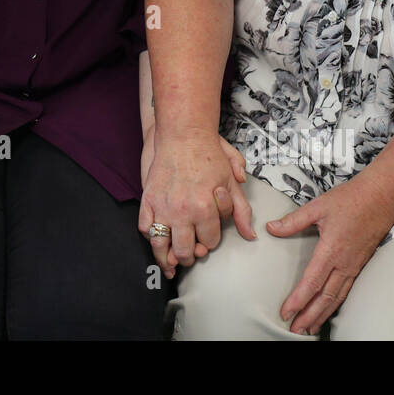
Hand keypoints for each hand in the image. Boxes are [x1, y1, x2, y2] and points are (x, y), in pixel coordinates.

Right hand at [139, 128, 252, 279]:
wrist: (183, 134)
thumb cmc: (208, 155)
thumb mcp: (231, 182)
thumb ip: (240, 211)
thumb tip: (249, 234)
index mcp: (204, 208)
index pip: (209, 241)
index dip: (211, 241)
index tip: (209, 237)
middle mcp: (182, 211)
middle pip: (185, 251)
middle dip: (190, 256)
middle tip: (192, 254)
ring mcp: (162, 206)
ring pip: (160, 246)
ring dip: (166, 257)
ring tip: (171, 260)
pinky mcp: (148, 198)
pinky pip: (144, 227)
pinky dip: (150, 237)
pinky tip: (157, 239)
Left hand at [266, 173, 393, 335]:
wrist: (383, 196)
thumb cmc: (351, 199)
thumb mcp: (318, 206)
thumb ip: (293, 221)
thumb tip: (271, 228)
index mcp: (331, 250)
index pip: (311, 282)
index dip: (298, 300)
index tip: (286, 312)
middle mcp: (344, 263)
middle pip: (325, 298)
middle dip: (309, 316)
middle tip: (295, 331)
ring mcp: (354, 265)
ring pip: (337, 297)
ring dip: (322, 314)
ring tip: (309, 328)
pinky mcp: (361, 264)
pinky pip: (347, 290)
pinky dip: (336, 304)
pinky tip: (328, 310)